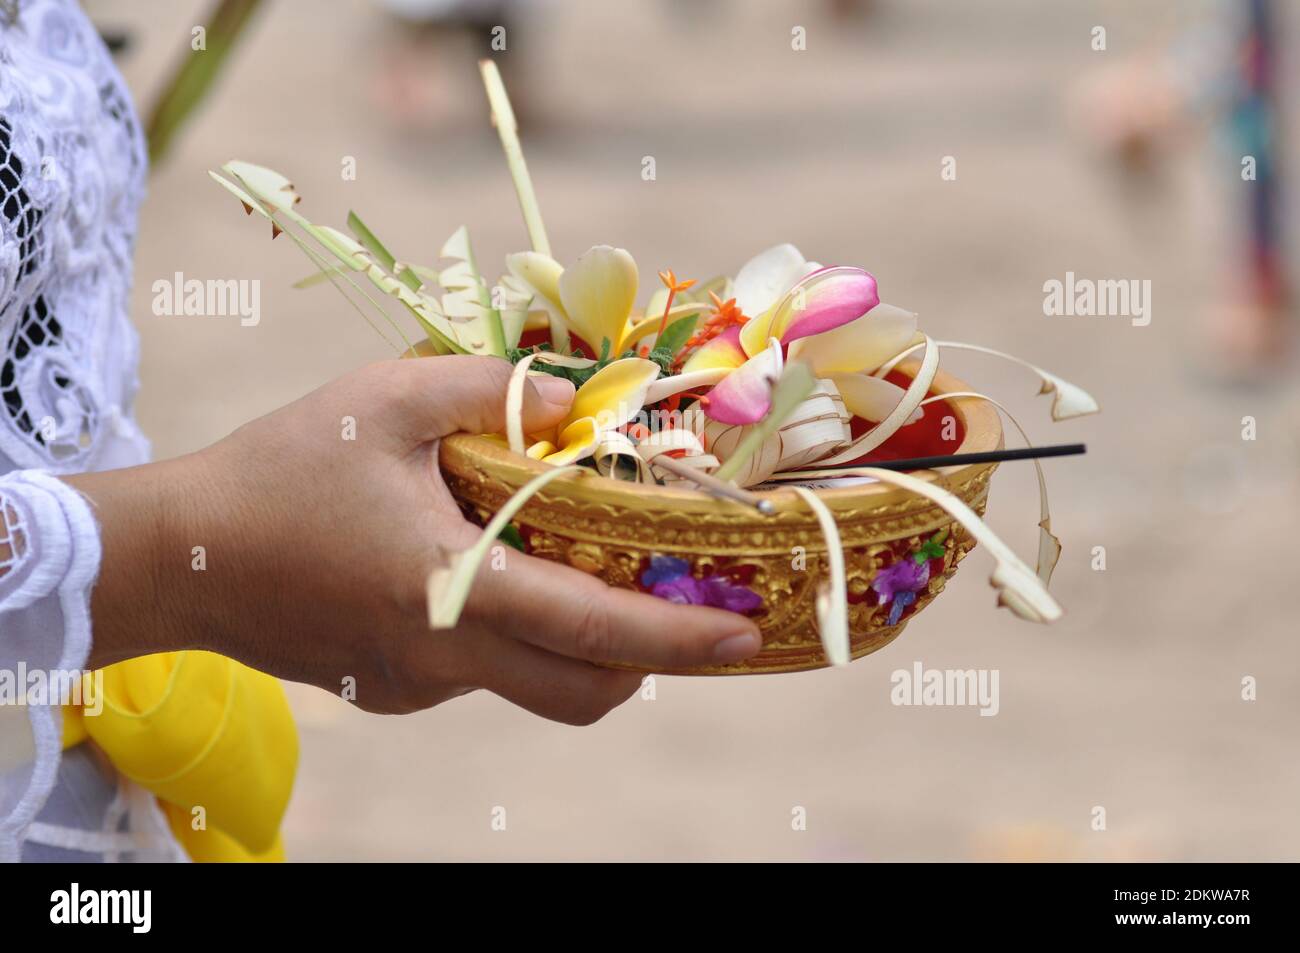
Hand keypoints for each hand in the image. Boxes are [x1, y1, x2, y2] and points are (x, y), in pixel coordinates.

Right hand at [70, 356, 762, 722]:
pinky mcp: (391, 691)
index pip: (592, 632)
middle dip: (646, 660)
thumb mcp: (382, 400)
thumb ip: (487, 388)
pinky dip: (507, 635)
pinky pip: (477, 674)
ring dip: (574, 640)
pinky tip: (472, 570)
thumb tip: (571, 398)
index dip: (679, 640)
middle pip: (581, 693)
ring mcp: (416, 686)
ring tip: (570, 562)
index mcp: (451, 589)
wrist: (175, 556)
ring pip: (531, 684)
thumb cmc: (277, 471)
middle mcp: (443, 659)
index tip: (745, 638)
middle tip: (673, 602)